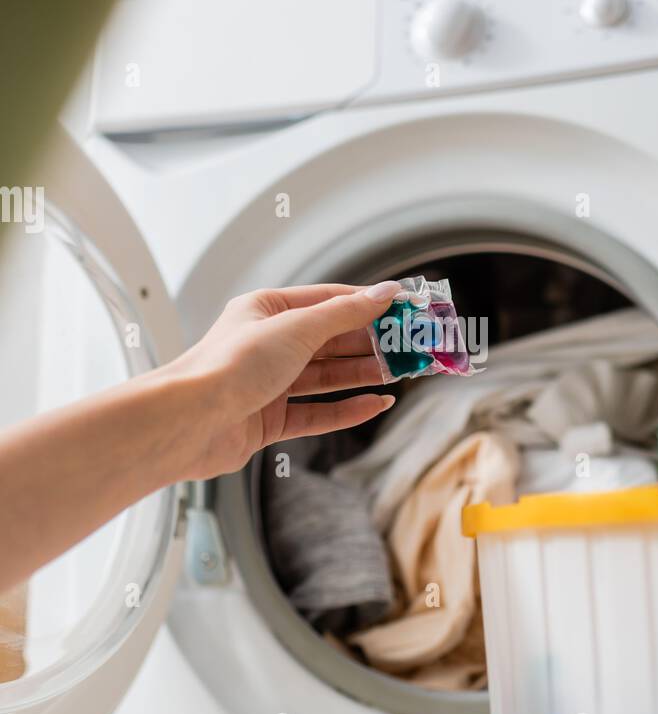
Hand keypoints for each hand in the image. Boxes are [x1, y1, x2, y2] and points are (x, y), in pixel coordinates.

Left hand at [159, 281, 399, 480]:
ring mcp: (269, 383)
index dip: (368, 304)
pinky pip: (318, 412)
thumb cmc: (230, 365)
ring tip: (400, 374)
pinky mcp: (269, 420)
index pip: (328, 301)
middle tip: (410, 347)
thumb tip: (384, 292)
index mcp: (266, 310)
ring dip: (364, 374)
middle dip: (371, 343)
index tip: (405, 309)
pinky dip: (347, 409)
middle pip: (330, 340)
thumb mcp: (296, 328)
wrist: (191, 421)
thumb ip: (345, 313)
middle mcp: (267, 344)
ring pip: (327, 377)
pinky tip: (375, 404)